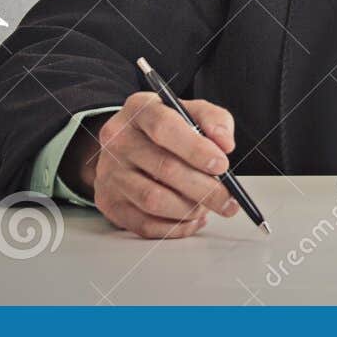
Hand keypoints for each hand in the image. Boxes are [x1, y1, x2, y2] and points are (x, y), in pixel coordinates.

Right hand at [65, 91, 241, 238]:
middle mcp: (118, 139)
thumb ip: (214, 120)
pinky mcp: (109, 202)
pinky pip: (144, 224)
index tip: (222, 164)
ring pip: (153, 200)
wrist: (127, 145)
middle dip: (204, 188)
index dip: (196, 148)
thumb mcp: (191, 112)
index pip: (164, 127)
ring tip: (207, 206)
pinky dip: (176, 227)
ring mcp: (109, 173)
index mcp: (139, 109)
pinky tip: (192, 219)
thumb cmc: (167, 129)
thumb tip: (225, 144)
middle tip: (227, 199)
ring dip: (190, 208)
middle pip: (164, 168)